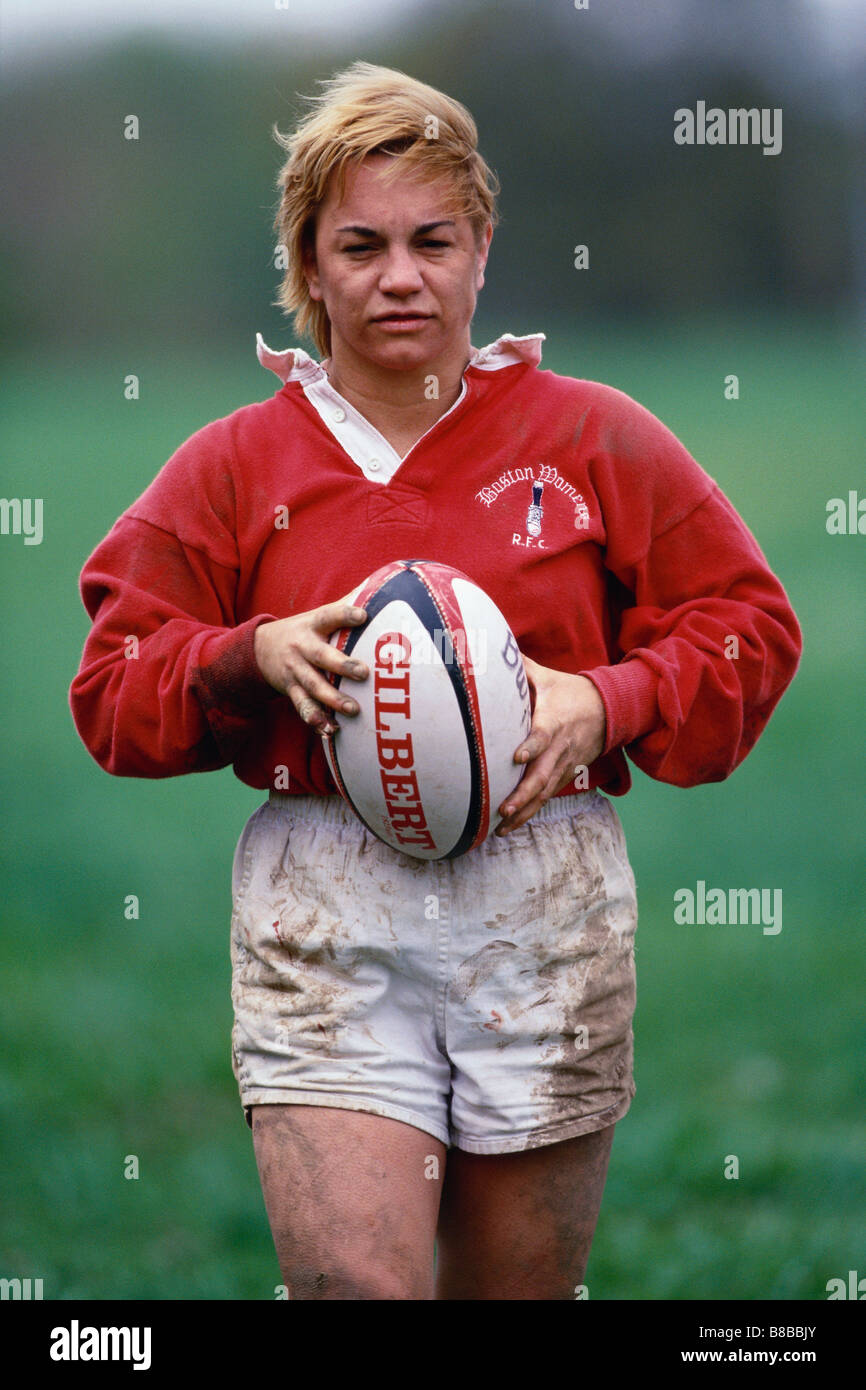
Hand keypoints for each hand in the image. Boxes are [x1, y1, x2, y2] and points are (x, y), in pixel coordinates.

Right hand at [253, 596, 368, 734]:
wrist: (258, 648)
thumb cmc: (302, 631)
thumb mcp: (316, 616)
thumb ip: (343, 607)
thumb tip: (377, 588)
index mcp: (312, 625)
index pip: (329, 615)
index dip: (345, 614)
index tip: (363, 615)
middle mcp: (302, 647)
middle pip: (321, 656)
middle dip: (342, 666)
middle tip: (364, 674)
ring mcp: (295, 671)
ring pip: (312, 687)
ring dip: (332, 700)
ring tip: (352, 710)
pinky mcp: (290, 690)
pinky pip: (303, 707)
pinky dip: (316, 720)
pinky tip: (330, 731)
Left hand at [495, 656, 605, 835]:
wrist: (609, 710)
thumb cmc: (570, 691)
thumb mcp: (547, 676)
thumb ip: (519, 667)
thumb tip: (490, 648)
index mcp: (554, 721)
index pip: (542, 736)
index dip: (530, 746)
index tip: (515, 757)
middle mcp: (560, 748)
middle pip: (542, 775)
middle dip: (522, 794)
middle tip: (503, 808)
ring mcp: (564, 765)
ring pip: (544, 793)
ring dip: (524, 811)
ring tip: (501, 827)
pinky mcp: (566, 776)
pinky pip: (546, 797)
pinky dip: (530, 812)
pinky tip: (510, 825)